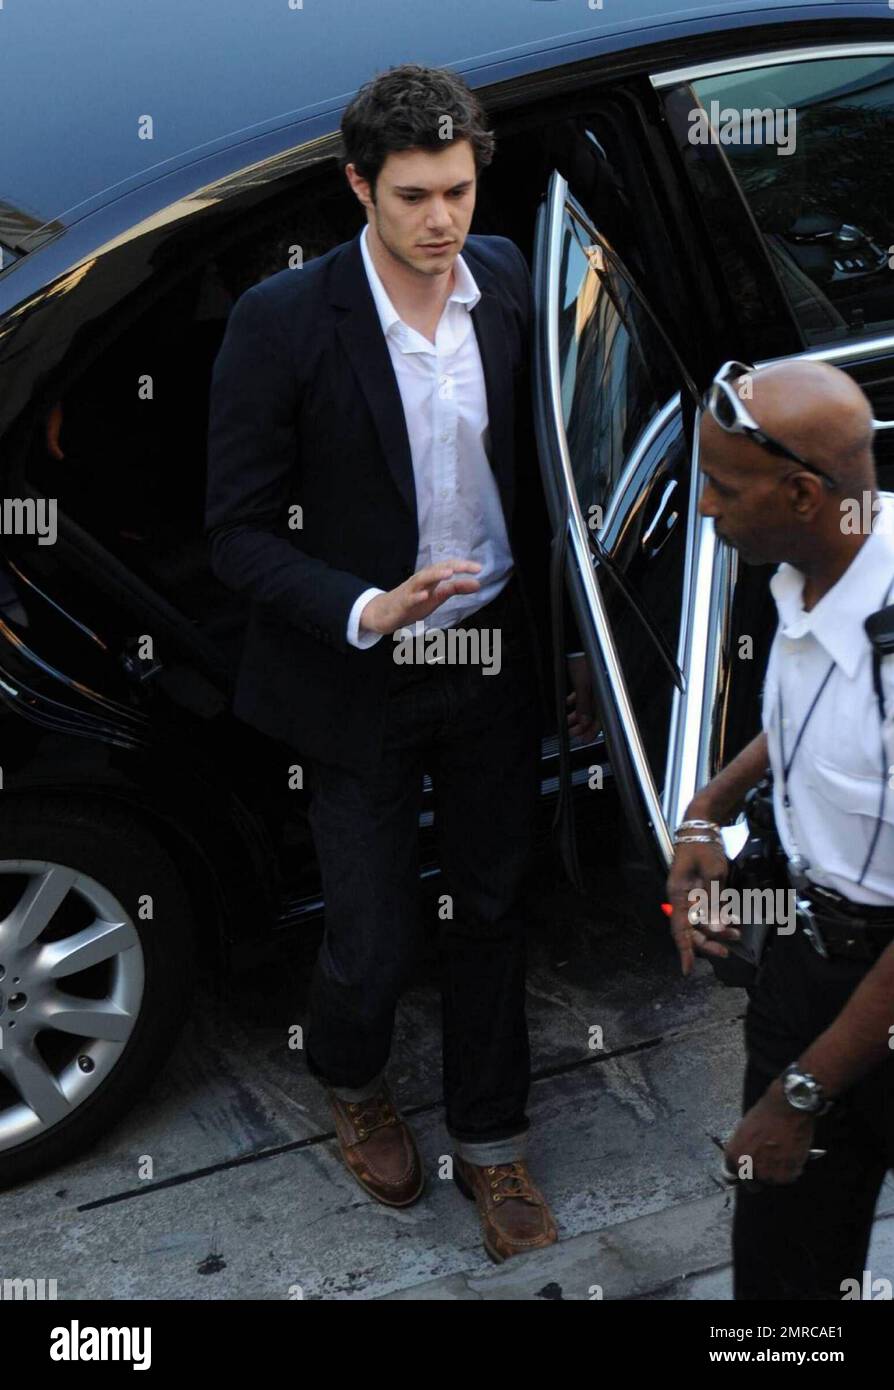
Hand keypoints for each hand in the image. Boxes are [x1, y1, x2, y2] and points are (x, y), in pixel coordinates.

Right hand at [360, 560, 481, 635]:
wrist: (386, 613)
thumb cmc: (414, 602)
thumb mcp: (438, 596)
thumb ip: (456, 588)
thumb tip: (477, 583)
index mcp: (431, 577)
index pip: (448, 567)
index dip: (463, 566)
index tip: (479, 568)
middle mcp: (420, 580)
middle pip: (436, 569)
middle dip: (452, 567)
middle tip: (467, 567)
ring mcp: (410, 591)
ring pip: (422, 579)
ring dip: (435, 575)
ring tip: (449, 573)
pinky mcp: (401, 604)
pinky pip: (409, 599)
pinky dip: (417, 596)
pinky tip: (425, 596)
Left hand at [565, 654, 598, 741]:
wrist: (578, 641)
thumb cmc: (583, 658)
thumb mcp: (582, 684)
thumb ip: (584, 703)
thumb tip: (584, 722)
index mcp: (604, 692)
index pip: (601, 717)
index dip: (592, 730)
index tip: (584, 740)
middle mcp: (601, 690)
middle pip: (593, 713)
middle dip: (582, 725)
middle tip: (572, 733)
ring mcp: (594, 684)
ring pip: (586, 705)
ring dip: (576, 715)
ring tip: (567, 721)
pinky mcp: (587, 678)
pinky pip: (582, 695)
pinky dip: (575, 702)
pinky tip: (568, 704)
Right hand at [665, 821, 736, 975]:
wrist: (702, 827)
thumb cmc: (703, 847)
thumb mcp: (712, 872)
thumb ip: (715, 900)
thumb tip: (716, 928)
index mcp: (679, 895)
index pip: (679, 929)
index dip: (684, 951)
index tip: (687, 970)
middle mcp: (683, 899)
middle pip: (692, 930)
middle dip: (709, 942)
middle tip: (727, 952)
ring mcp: (692, 896)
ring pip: (702, 922)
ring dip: (718, 930)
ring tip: (736, 934)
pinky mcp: (702, 892)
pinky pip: (709, 911)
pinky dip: (720, 919)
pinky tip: (733, 922)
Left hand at [724, 1080, 815, 1185]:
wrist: (787, 1109)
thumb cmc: (765, 1114)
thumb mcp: (743, 1130)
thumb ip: (741, 1149)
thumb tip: (744, 1158)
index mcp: (734, 1156)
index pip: (732, 1174)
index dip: (742, 1170)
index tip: (748, 1168)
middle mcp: (748, 1168)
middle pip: (751, 1184)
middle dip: (758, 1176)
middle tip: (768, 1163)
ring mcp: (767, 1174)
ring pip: (770, 1181)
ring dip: (775, 1172)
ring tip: (782, 1154)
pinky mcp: (785, 1175)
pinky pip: (787, 1178)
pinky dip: (790, 1170)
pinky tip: (791, 1154)